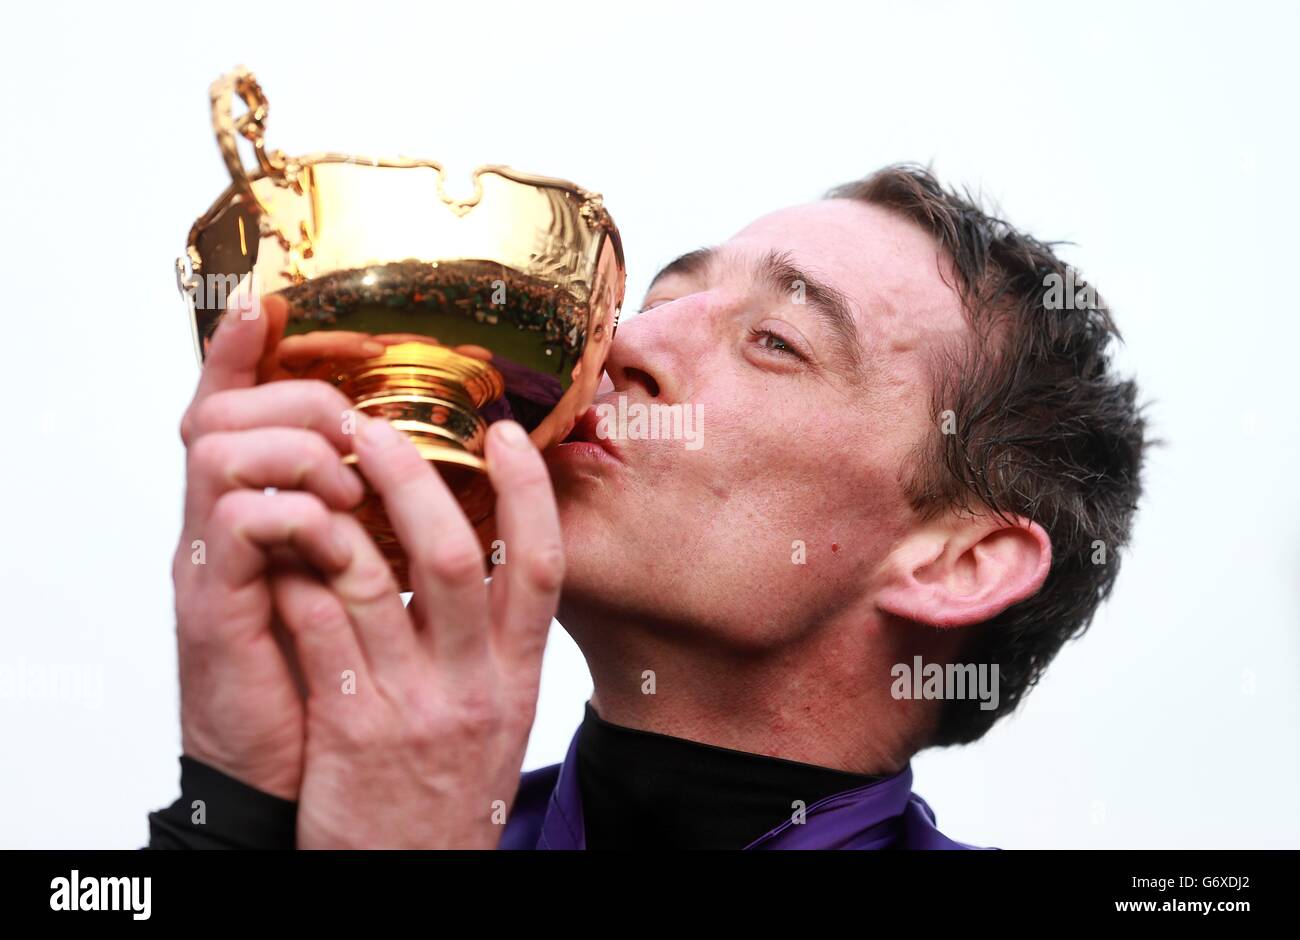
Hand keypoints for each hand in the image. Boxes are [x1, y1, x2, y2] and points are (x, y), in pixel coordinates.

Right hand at [173, 295, 365, 799]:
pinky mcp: (213, 606)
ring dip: (301, 448)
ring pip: (221, 446)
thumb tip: (426, 465)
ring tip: (356, 487)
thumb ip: (372, 521)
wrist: (299, 768)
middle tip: (359, 429)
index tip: (271, 300)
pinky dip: (297, 510)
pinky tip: (339, 532)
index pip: (235, 408)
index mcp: (259, 511)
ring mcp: (211, 561)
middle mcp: (221, 525)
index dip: (244, 350)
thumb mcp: (365, 580)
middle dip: (297, 397)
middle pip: (222, 409)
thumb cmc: (338, 670)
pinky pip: (238, 519)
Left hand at [270, 414, 562, 847]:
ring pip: (370, 580)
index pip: (543, 567)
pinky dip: (295, 575)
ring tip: (315, 473)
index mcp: (517, 678)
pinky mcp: (348, 726)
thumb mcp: (497, 719)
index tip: (507, 433)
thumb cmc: (447, 796)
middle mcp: (472, 684)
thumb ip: (495, 647)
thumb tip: (488, 559)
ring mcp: (409, 705)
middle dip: (412, 476)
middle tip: (375, 427)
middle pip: (452, 554)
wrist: (409, 882)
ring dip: (336, 514)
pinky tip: (280, 547)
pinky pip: (316, 628)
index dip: (529, 491)